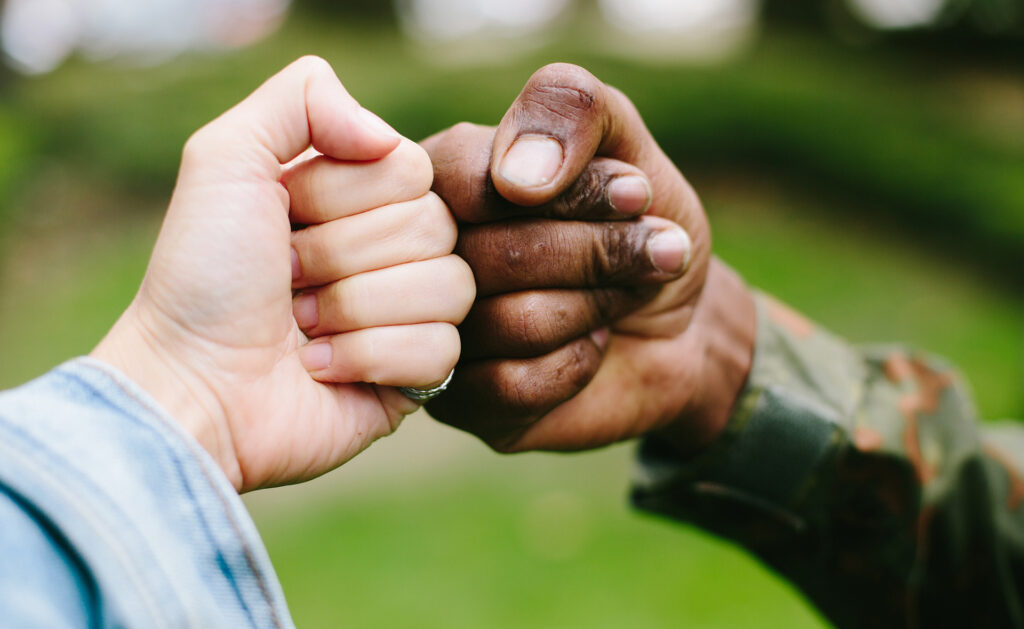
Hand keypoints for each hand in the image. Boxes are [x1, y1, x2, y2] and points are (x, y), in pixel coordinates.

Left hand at [92, 57, 473, 490]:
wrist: (191, 386)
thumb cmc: (203, 277)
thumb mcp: (225, 158)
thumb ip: (302, 97)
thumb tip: (387, 137)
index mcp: (356, 195)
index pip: (410, 168)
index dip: (342, 196)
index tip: (282, 221)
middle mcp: (390, 249)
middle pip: (433, 227)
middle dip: (342, 257)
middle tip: (288, 281)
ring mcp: (409, 312)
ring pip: (449, 286)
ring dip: (354, 308)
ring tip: (302, 328)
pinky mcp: (418, 375)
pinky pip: (443, 349)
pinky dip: (370, 358)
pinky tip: (322, 370)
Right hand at [422, 63, 754, 455]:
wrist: (682, 323)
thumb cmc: (642, 224)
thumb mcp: (627, 145)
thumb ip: (571, 111)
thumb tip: (516, 175)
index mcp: (439, 181)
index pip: (463, 177)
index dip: (564, 192)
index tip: (639, 192)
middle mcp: (420, 258)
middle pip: (490, 254)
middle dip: (596, 252)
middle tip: (660, 249)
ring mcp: (433, 334)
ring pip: (509, 322)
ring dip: (595, 306)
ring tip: (625, 294)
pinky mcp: (462, 404)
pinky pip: (514, 386)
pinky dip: (579, 362)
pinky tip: (592, 346)